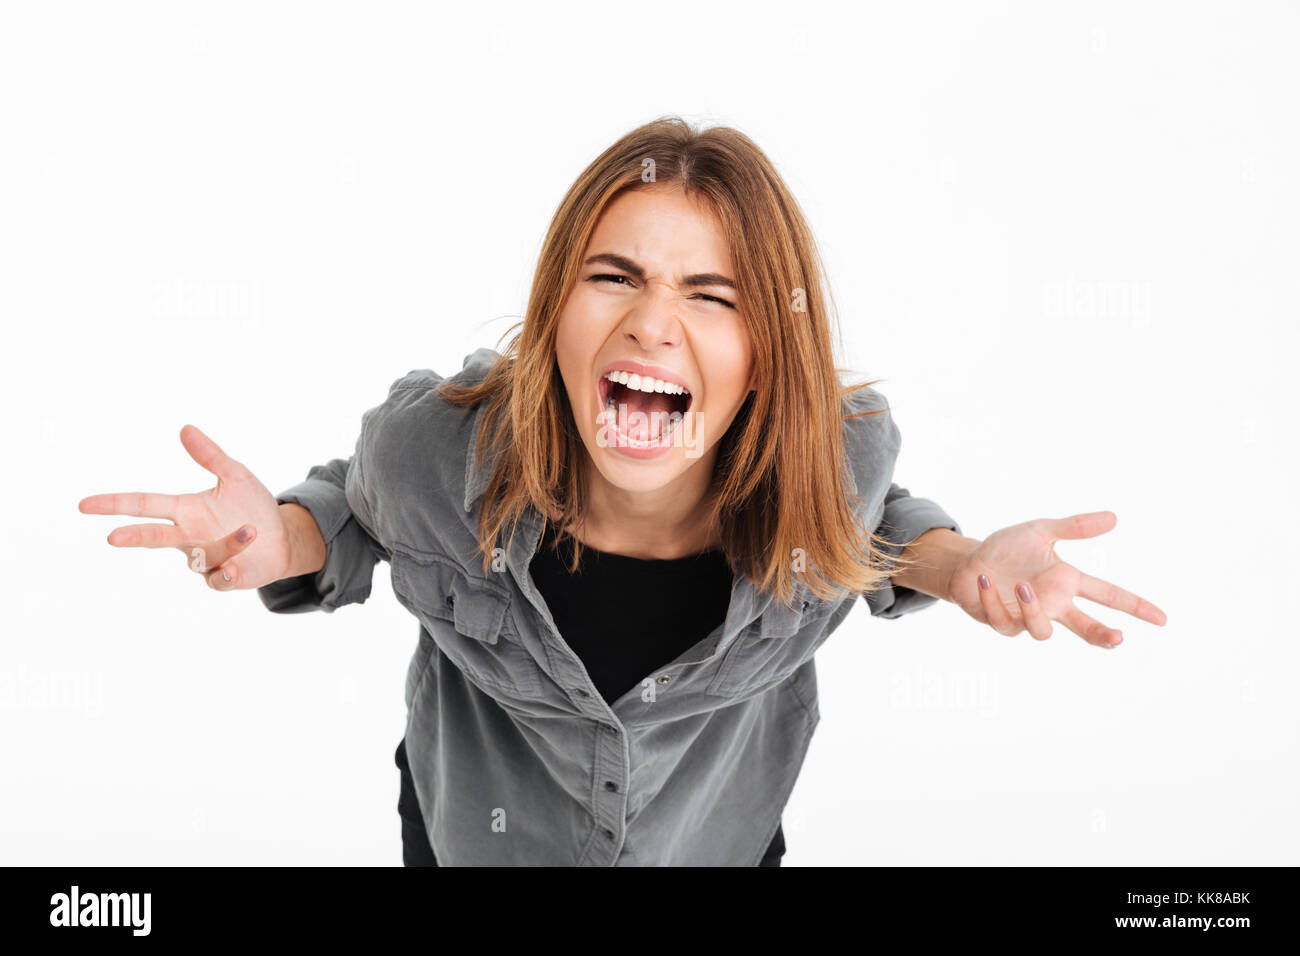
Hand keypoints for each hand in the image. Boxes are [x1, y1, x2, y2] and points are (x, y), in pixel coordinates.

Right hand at [79, 424, 293, 590]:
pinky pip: (219, 579)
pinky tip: (235, 569)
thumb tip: (185, 428)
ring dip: (228, 543)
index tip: (85, 504)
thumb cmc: (253, 506)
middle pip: (154, 536)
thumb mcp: (236, 476)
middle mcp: (189, 536)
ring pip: (204, 555)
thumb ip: (211, 456)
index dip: (115, 503)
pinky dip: (226, 574)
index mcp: (186, 510)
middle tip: (112, 537)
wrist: (282, 537)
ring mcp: (205, 560)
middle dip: (134, 536)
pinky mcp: (224, 578)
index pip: (144, 504)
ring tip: (251, 530)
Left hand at [946, 511, 1165, 648]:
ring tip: (1023, 586)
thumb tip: (1114, 517)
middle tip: (1117, 637)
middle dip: (1102, 635)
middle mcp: (1052, 603)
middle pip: (1085, 628)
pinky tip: (985, 579)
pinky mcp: (1002, 622)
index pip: (1107, 595)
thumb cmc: (1007, 549)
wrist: (968, 562)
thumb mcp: (1040, 531)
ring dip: (1033, 610)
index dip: (1134, 606)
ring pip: (1042, 630)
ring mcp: (1027, 616)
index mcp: (1066, 582)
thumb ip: (1074, 527)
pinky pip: (1003, 619)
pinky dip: (992, 598)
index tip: (1162, 619)